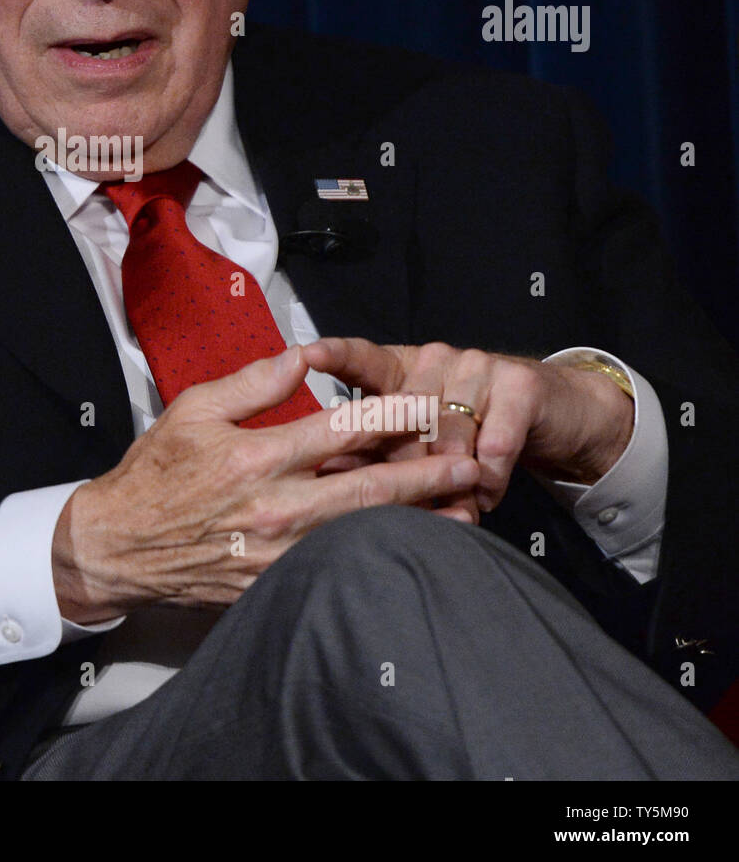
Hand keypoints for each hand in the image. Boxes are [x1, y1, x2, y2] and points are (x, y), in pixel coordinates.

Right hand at [51, 346, 480, 622]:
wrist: (119, 544)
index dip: (393, 415)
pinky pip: (338, 564)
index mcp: (257, 455)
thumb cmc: (154, 474)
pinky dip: (376, 553)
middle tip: (470, 462)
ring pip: (363, 532)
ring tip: (462, 508)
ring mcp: (280, 550)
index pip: (342, 429)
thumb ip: (251, 384)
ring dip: (416, 520)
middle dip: (426, 474)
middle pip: (369, 487)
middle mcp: (277, 505)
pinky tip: (406, 547)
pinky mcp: (274, 581)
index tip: (429, 404)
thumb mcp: (193, 409)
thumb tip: (298, 357)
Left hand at [300, 338, 634, 514]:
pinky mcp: (519, 384)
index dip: (336, 355)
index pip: (362, 357)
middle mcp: (435, 357)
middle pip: (405, 415)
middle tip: (409, 506)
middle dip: (405, 467)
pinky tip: (486, 492)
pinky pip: (494, 441)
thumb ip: (375, 448)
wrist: (552, 416)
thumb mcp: (418, 439)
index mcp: (400, 367)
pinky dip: (490, 476)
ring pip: (450, 432)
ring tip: (456, 506)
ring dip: (451, 478)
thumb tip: (327, 474)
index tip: (309, 355)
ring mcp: (477, 365)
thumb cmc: (468, 432)